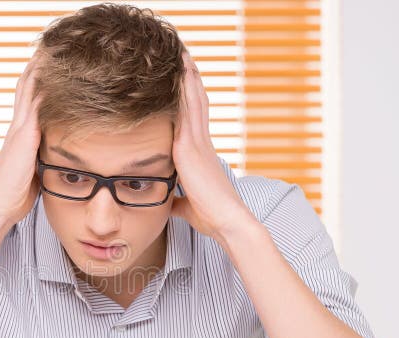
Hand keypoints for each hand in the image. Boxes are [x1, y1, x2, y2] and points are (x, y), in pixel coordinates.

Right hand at [0, 51, 43, 231]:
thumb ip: (41, 158)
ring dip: (40, 68)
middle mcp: (18, 127)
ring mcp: (20, 130)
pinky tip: (54, 72)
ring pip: (29, 89)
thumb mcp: (33, 171)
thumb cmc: (16, 196)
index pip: (27, 99)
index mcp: (20, 135)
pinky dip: (44, 85)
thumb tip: (56, 157)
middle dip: (37, 66)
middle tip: (49, 45)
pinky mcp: (25, 137)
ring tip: (51, 47)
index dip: (36, 80)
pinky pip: (36, 103)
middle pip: (26, 86)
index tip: (47, 63)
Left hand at [171, 50, 254, 240]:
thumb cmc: (212, 216)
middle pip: (196, 103)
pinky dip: (183, 92)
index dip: (192, 98)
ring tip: (182, 55)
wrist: (227, 220)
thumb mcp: (187, 206)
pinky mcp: (190, 148)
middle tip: (184, 56)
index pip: (196, 119)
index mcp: (201, 153)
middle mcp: (201, 143)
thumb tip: (171, 203)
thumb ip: (177, 200)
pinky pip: (186, 112)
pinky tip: (178, 75)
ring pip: (193, 101)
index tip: (187, 80)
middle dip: (190, 80)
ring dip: (187, 78)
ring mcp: (196, 143)